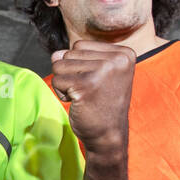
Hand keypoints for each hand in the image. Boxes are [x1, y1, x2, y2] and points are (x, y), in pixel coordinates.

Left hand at [50, 40, 134, 162]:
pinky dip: (61, 93)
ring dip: (65, 83)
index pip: (80, 45)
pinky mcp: (86, 85)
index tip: (97, 82)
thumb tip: (55, 54)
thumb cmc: (102, 104)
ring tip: (83, 96)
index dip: (79, 64)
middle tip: (89, 91)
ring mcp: (102, 72)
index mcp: (124, 53)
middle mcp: (116, 60)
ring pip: (59, 65)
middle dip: (71, 74)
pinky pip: (57, 80)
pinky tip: (78, 102)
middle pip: (69, 53)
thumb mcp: (96, 74)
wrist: (109, 135)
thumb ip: (75, 58)